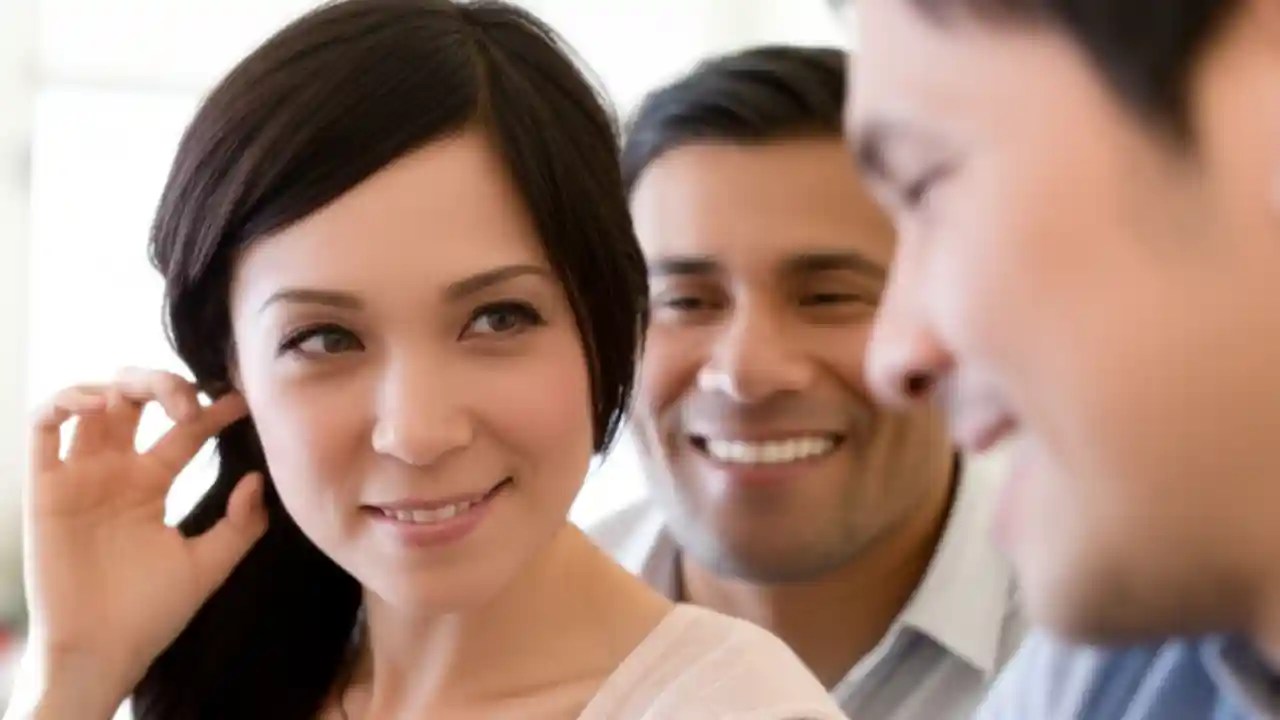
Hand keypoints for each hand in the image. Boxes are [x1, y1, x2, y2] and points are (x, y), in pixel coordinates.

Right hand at [20, 369, 267, 714]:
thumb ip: (241, 525)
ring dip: (120, 384)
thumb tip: (256, 478)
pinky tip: (100, 404)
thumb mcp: (209, 565)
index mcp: (151, 484)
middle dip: (163, 383)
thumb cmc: (152, 613)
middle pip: (134, 400)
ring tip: (157, 401)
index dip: (212, 409)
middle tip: (192, 402)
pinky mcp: (45, 487)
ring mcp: (80, 476)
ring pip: (91, 402)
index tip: (243, 402)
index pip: (184, 429)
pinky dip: (67, 400)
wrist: (102, 650)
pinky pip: (42, 427)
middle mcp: (115, 472)